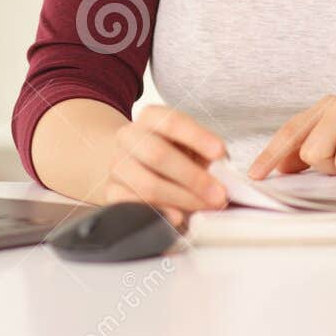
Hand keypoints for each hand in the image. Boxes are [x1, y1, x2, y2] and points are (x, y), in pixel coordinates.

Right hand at [104, 104, 228, 227]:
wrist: (133, 162)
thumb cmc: (172, 152)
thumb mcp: (189, 144)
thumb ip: (206, 154)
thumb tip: (224, 173)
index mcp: (150, 117)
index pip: (172, 122)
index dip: (197, 137)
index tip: (220, 153)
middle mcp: (129, 137)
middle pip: (158, 155)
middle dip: (193, 177)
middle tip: (219, 194)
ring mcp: (117, 165)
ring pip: (147, 184)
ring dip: (181, 198)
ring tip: (204, 206)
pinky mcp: (111, 192)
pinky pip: (133, 206)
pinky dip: (159, 213)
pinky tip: (177, 217)